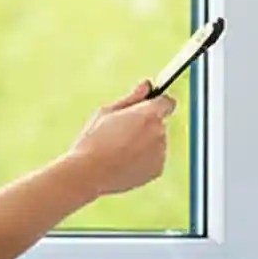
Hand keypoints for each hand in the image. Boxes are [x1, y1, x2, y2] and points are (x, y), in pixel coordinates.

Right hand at [64, 80, 176, 197]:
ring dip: (144, 143)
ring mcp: (160, 152)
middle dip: (146, 125)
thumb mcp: (108, 111)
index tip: (146, 107)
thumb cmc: (95, 140)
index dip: (156, 103)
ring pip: (156, 142)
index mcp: (149, 114)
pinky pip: (154, 159)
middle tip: (121, 132)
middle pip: (159, 123)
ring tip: (119, 149)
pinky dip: (144, 159)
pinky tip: (124, 161)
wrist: (90, 173)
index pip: (167, 102)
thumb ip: (132, 98)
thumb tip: (147, 85)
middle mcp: (159, 132)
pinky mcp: (157, 169)